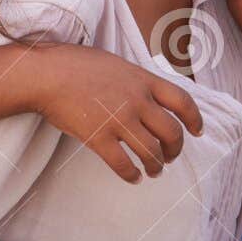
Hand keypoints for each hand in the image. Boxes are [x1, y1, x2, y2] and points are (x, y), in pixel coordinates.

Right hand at [34, 45, 201, 182]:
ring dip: (156, 166)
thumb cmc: (73, 64)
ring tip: (153, 171)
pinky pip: (123, 164)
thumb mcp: (114, 63)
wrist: (44, 74)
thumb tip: (145, 96)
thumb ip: (133, 80)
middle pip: (171, 132)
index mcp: (142, 79)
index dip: (194, 119)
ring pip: (151, 152)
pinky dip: (132, 175)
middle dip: (174, 150)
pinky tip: (133, 177)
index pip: (182, 101)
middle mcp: (136, 100)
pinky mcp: (99, 137)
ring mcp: (118, 119)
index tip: (197, 132)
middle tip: (169, 157)